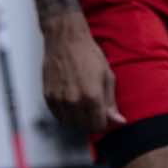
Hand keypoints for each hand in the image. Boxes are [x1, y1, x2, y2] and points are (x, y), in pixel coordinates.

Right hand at [41, 12, 125, 134]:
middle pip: (84, 127)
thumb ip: (111, 102)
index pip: (98, 126)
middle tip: (93, 108)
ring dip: (77, 119)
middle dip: (91, 121)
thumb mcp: (107, 76)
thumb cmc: (88, 55)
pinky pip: (57, 116)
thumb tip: (119, 121)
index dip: (103, 122)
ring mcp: (59, 100)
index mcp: (92, 97)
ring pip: (69, 124)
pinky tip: (71, 101)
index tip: (103, 115)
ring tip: (81, 103)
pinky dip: (65, 114)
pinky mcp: (48, 97)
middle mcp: (74, 101)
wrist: (66, 40)